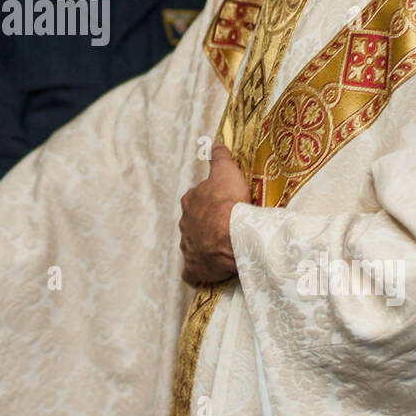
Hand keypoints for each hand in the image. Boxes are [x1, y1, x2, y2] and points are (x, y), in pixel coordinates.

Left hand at [179, 144, 249, 284]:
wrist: (231, 233)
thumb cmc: (228, 201)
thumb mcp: (226, 170)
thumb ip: (219, 158)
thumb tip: (215, 145)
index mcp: (190, 201)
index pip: (195, 198)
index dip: (208, 200)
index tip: (222, 203)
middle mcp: (185, 223)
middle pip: (194, 222)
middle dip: (205, 223)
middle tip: (224, 225)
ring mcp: (188, 246)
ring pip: (193, 244)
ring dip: (203, 245)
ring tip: (221, 247)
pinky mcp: (194, 266)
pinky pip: (192, 270)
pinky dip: (197, 270)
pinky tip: (206, 270)